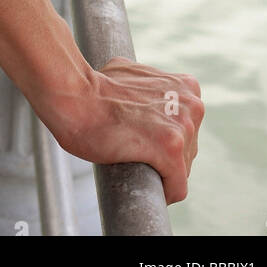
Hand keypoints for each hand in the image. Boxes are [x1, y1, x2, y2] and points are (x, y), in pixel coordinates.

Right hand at [42, 54, 204, 205]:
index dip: (165, 137)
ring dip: (162, 173)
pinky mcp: (171, 149)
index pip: (188, 126)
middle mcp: (191, 104)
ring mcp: (183, 127)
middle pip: (189, 149)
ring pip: (183, 169)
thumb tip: (141, 91)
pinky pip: (177, 187)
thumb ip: (148, 84)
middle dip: (166, 157)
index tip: (146, 142)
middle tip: (137, 154)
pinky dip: (164, 193)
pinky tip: (147, 188)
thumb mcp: (131, 74)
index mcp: (186, 86)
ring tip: (136, 165)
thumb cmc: (93, 87)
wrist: (75, 96)